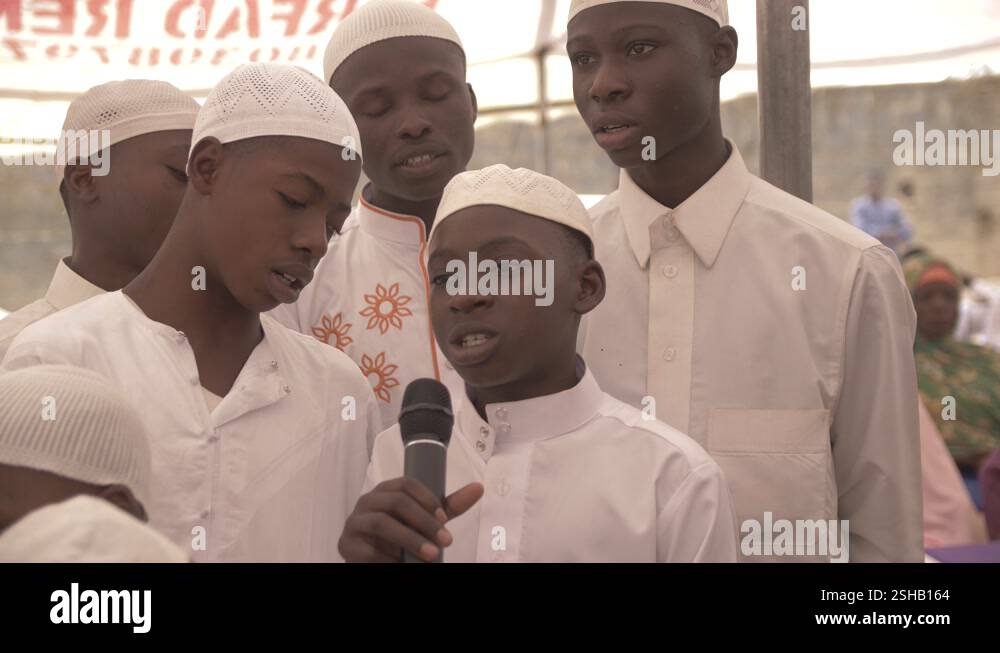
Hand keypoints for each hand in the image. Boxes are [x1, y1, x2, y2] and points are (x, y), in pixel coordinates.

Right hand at [338, 477, 483, 562]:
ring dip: (410, 540)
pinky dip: (390, 558)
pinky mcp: (346, 546)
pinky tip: (404, 564)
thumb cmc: (403, 536)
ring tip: (432, 555)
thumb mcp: (427, 522)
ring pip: (381, 523)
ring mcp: (354, 523)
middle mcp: (367, 501)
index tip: (445, 520)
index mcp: (385, 490)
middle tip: (446, 541)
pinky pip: (368, 550)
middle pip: (395, 502)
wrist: (377, 560)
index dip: (427, 499)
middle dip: (424, 522)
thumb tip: (479, 487)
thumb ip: (449, 507)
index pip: (406, 483)